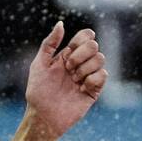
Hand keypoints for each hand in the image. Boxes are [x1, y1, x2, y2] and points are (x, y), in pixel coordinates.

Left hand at [24, 21, 107, 139]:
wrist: (43, 117)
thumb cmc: (38, 92)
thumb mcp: (39, 64)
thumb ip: (50, 43)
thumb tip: (61, 23)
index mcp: (68, 55)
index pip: (86, 36)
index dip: (81, 40)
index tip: (68, 53)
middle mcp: (80, 64)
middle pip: (94, 46)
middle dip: (81, 55)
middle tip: (68, 69)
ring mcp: (88, 77)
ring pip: (100, 59)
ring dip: (85, 68)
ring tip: (73, 81)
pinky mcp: (94, 90)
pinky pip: (103, 75)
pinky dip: (92, 79)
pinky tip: (81, 88)